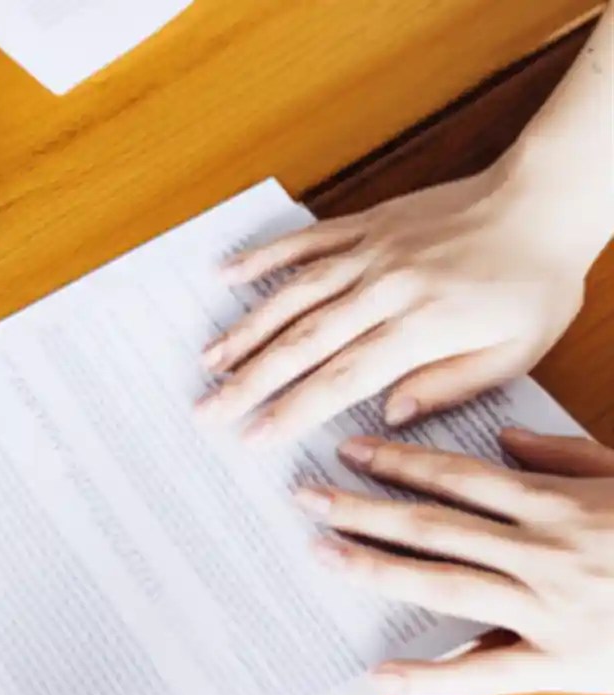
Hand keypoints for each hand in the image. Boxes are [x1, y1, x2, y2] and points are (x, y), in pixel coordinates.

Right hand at [194, 163, 606, 439]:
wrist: (543, 201)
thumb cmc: (535, 281)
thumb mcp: (516, 351)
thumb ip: (449, 384)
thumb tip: (388, 412)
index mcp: (422, 326)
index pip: (342, 378)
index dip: (292, 410)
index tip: (253, 436)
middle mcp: (385, 288)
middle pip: (303, 342)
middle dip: (249, 381)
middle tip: (208, 409)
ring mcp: (369, 252)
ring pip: (293, 294)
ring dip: (246, 328)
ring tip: (209, 360)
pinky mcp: (364, 225)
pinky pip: (304, 241)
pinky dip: (263, 257)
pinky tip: (226, 275)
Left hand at [296, 430, 613, 694]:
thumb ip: (565, 455)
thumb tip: (503, 437)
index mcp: (557, 504)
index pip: (455, 476)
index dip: (396, 462)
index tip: (348, 450)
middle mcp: (543, 552)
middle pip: (431, 524)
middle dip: (361, 507)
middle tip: (303, 496)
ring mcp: (550, 610)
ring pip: (443, 583)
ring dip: (376, 567)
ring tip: (322, 555)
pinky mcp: (565, 664)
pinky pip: (486, 673)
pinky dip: (430, 674)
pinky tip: (380, 670)